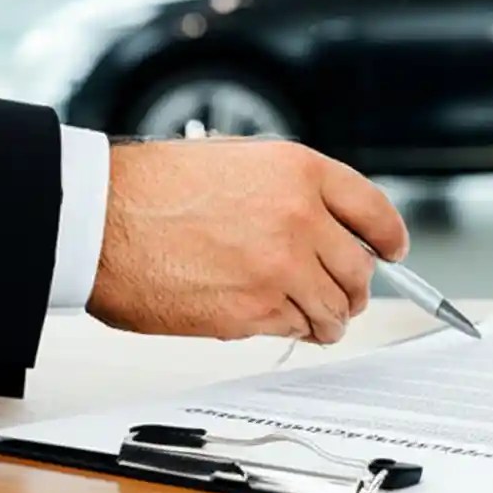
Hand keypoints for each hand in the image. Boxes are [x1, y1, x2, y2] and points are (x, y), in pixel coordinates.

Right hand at [87, 139, 407, 343]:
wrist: (100, 218)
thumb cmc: (156, 188)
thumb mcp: (241, 164)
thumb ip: (294, 194)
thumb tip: (331, 231)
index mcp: (300, 173)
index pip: (375, 213)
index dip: (389, 238)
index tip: (392, 252)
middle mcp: (299, 219)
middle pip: (361, 270)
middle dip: (355, 286)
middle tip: (343, 292)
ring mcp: (279, 268)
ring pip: (335, 309)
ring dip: (328, 316)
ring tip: (313, 314)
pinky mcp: (253, 311)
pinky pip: (296, 328)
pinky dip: (291, 328)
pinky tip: (271, 316)